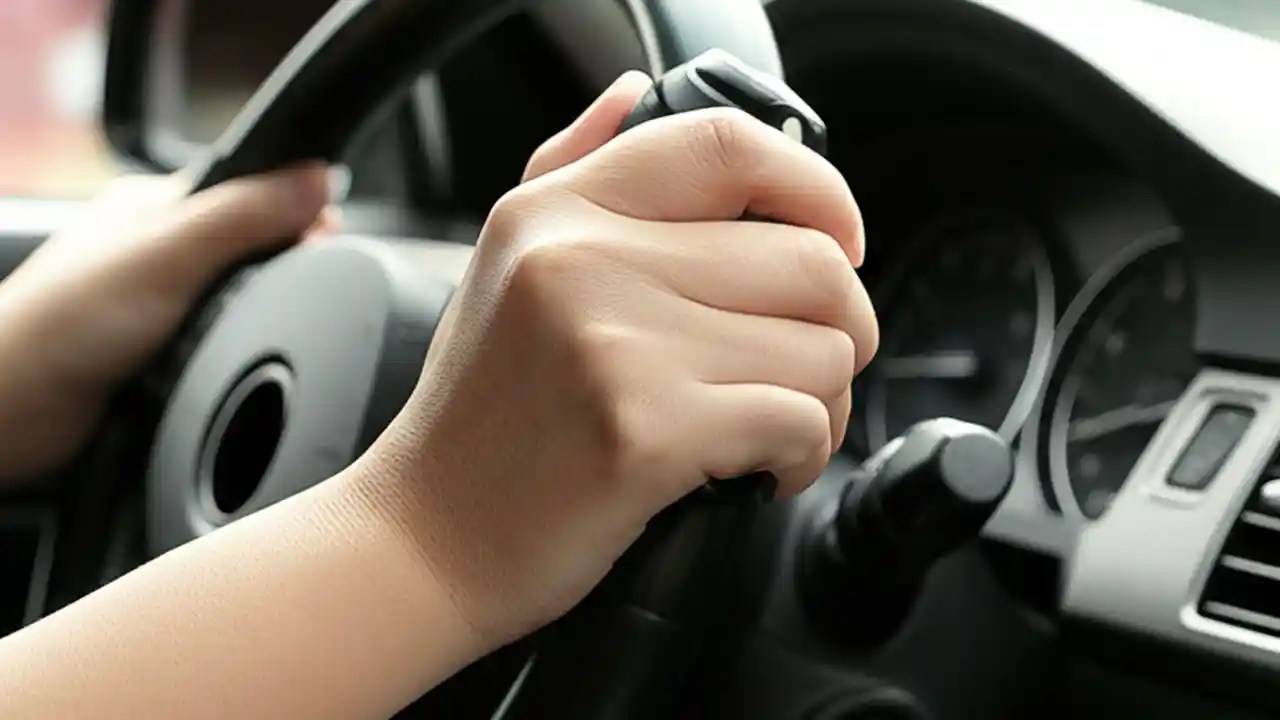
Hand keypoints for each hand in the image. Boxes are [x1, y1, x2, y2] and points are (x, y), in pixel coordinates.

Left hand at [0, 164, 334, 479]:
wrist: (13, 413)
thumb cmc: (60, 326)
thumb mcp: (169, 255)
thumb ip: (244, 217)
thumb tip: (317, 178)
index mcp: (157, 206)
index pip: (253, 191)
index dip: (298, 211)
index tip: (332, 236)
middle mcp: (159, 251)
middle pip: (255, 248)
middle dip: (287, 267)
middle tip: (310, 286)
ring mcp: (161, 305)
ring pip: (243, 302)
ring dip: (263, 316)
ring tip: (277, 325)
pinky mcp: (163, 355)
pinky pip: (226, 345)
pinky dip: (240, 353)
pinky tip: (242, 359)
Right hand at [349, 72, 878, 650]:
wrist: (426, 539)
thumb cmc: (479, 417)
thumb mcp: (504, 265)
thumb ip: (574, 165)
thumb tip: (637, 92)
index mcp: (557, 212)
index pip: (728, 146)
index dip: (817, 188)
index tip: (840, 239)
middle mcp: (582, 261)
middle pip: (809, 261)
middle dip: (839, 327)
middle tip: (806, 368)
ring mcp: (613, 344)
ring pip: (821, 349)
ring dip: (824, 403)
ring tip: (767, 427)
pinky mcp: (645, 431)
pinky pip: (799, 422)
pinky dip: (801, 458)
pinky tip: (756, 471)